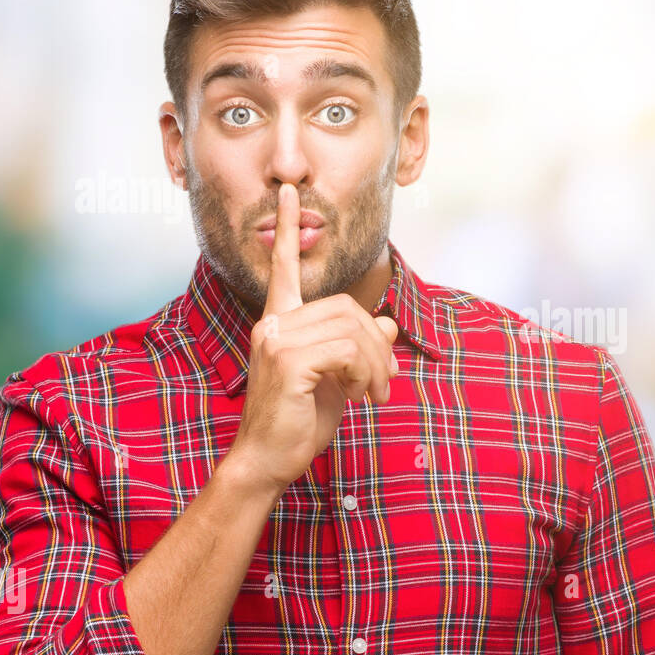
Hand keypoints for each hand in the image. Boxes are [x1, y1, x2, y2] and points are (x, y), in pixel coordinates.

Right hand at [227, 182, 398, 491]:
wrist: (268, 461)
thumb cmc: (298, 422)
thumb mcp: (339, 379)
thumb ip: (359, 349)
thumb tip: (387, 324)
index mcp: (279, 322)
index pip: (282, 268)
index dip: (286, 230)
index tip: (289, 192)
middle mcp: (273, 323)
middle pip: (347, 309)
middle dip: (378, 346)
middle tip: (386, 382)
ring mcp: (277, 339)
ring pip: (353, 329)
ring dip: (377, 365)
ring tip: (375, 394)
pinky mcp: (288, 360)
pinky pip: (348, 350)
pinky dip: (366, 373)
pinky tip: (361, 396)